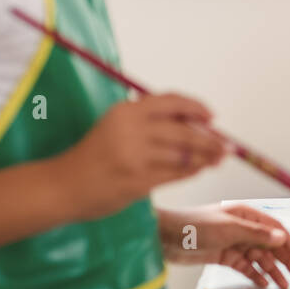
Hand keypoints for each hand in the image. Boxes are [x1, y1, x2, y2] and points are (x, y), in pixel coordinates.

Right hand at [58, 93, 227, 220]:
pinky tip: (198, 170)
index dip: (196, 108)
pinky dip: (191, 171)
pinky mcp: (139, 181)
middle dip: (210, 140)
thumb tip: (195, 123)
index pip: (171, 102)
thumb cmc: (94, 155)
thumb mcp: (116, 125)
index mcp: (126, 111)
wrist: (64, 186)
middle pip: (184, 131)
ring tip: (216, 159)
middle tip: (225, 146)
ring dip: (205, 158)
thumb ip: (149, 121)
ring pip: (184, 155)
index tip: (212, 117)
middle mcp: (132, 130)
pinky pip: (175, 174)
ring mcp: (136, 157)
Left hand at [158, 203, 289, 288]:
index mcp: (246, 215)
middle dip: (283, 260)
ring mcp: (233, 242)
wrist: (164, 237)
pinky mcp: (223, 256)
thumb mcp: (229, 228)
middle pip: (269, 245)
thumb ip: (257, 234)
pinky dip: (254, 274)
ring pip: (258, 258)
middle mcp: (242, 228)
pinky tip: (263, 285)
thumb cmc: (196, 226)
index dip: (288, 243)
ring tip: (283, 287)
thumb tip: (282, 238)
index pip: (274, 228)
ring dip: (271, 271)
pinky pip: (244, 266)